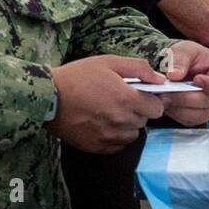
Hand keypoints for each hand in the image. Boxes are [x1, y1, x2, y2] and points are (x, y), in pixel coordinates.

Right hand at [49, 55, 164, 152]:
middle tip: (120, 100)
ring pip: (133, 134)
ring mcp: (109, 136)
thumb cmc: (76, 77)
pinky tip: (102, 123)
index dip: (152, 100)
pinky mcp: (97, 147)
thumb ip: (139, 69)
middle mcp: (121, 121)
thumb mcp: (108, 62)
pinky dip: (115, 136)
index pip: (157, 108)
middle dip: (138, 110)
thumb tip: (161, 80)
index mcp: (126, 99)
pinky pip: (118, 145)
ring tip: (110, 111)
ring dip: (127, 124)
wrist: (47, 98)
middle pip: (145, 120)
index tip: (142, 95)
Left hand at [162, 40, 208, 125]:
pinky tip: (167, 102)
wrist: (181, 66)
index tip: (197, 79)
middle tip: (166, 91)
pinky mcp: (200, 115)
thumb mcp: (184, 50)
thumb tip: (174, 75)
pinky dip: (176, 113)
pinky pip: (190, 120)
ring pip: (199, 114)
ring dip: (179, 107)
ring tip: (164, 96)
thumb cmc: (190, 56)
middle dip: (186, 97)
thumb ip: (179, 59)